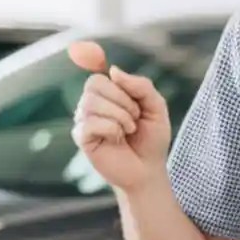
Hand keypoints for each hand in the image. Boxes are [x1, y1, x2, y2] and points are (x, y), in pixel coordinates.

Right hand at [68, 41, 171, 190]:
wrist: (149, 169)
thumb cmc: (152, 139)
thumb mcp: (156, 106)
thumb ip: (140, 85)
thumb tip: (113, 70)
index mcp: (107, 96)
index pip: (99, 76)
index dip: (113, 81)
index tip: (127, 96)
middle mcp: (92, 106)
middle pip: (93, 84)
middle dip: (122, 100)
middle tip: (135, 117)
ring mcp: (84, 122)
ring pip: (92, 102)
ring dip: (120, 115)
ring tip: (129, 129)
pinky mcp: (83, 139)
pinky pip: (89, 122)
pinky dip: (111, 127)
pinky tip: (118, 138)